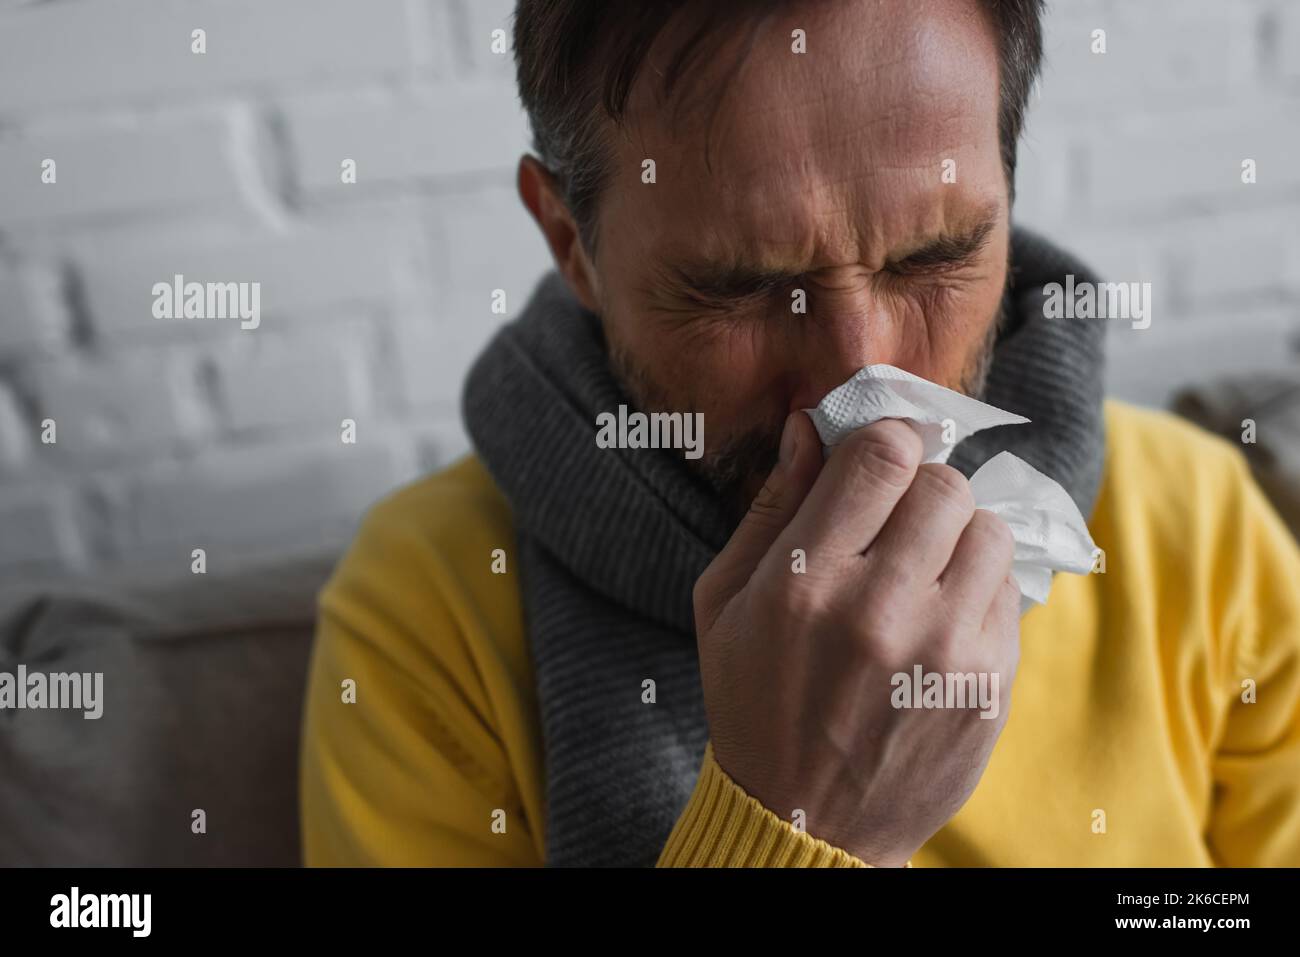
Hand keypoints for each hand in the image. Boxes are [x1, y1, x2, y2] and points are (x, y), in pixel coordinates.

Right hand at [693, 411, 1019, 866]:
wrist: (806, 824)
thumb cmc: (753, 701)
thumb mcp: (726, 602)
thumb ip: (772, 508)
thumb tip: (812, 427)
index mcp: (803, 584)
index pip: (882, 454)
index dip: (888, 437)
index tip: (883, 454)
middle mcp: (879, 611)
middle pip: (944, 484)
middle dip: (922, 487)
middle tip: (898, 517)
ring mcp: (943, 652)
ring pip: (988, 531)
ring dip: (957, 534)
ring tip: (922, 568)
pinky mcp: (987, 685)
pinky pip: (1009, 592)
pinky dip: (978, 588)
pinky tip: (940, 616)